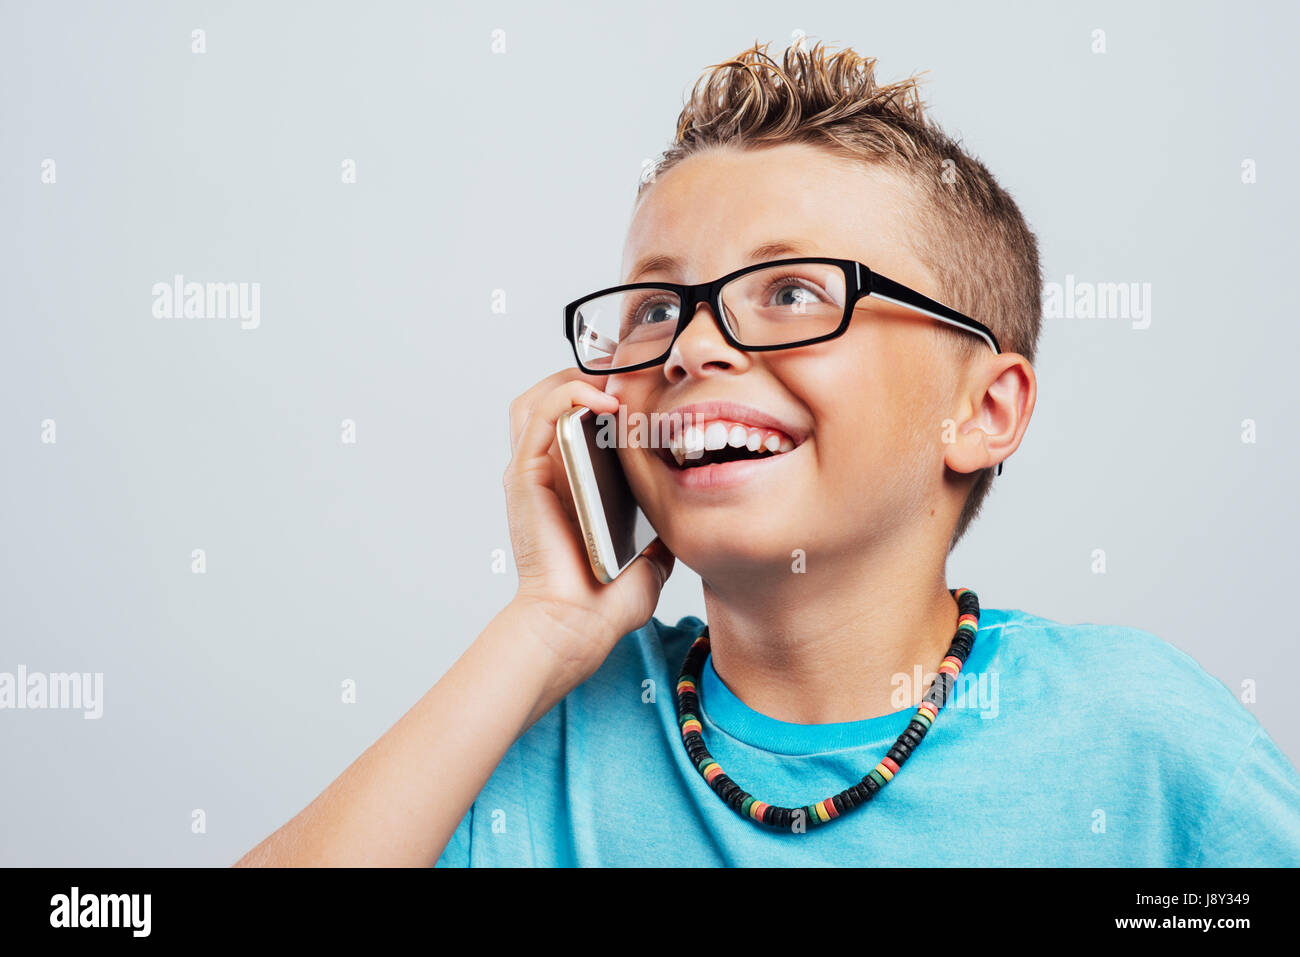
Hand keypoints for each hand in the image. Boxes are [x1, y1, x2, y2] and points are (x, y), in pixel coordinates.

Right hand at [503, 369, 674, 689]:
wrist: (576, 628)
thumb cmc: (603, 605)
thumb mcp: (649, 563)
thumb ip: (660, 539)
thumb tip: (682, 528)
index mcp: (572, 489)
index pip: (578, 423)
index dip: (607, 397)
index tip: (646, 390)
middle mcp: (547, 476)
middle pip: (552, 401)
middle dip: (590, 377)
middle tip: (629, 375)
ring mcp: (533, 474)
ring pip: (540, 398)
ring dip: (575, 379)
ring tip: (613, 381)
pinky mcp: (526, 476)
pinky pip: (541, 414)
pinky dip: (568, 394)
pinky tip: (603, 398)